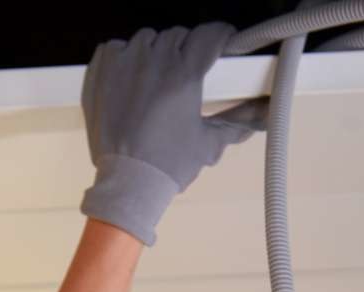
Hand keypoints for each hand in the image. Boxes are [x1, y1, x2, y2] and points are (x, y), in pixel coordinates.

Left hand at [81, 23, 266, 245]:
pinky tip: (132, 84)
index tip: (224, 44)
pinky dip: (126, 61)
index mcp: (184, 73)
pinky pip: (118, 49)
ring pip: (148, 39)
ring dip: (156, 55)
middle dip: (187, 52)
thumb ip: (239, 122)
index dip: (221, 38)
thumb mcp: (208, 144)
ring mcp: (124, 61)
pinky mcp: (101, 68)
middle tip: (188, 79)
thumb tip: (262, 114)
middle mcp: (154, 60)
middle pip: (179, 36)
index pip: (210, 35)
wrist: (127, 183)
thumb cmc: (166, 166)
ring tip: (158, 84)